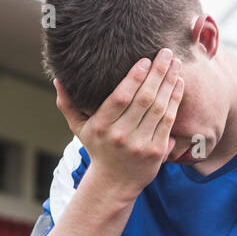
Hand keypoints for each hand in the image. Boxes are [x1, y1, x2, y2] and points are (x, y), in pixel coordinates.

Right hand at [54, 49, 183, 201]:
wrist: (114, 182)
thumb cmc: (98, 148)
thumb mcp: (79, 128)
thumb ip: (68, 104)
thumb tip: (58, 79)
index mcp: (101, 126)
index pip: (121, 98)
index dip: (135, 78)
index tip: (145, 60)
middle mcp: (121, 135)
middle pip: (144, 99)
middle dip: (158, 73)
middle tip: (165, 53)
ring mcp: (140, 144)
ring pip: (159, 108)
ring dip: (169, 83)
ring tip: (175, 63)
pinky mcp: (156, 151)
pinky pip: (168, 121)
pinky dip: (175, 100)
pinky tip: (179, 84)